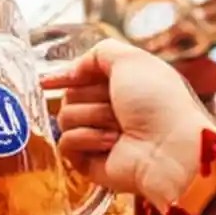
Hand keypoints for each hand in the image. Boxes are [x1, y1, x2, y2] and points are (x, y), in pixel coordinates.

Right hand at [41, 39, 215, 207]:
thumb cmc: (159, 102)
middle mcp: (109, 110)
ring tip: (120, 128)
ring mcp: (98, 137)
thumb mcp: (131, 60)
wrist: (169, 147)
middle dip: (90, 96)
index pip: (81, 77)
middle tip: (117, 105)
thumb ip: (99, 53)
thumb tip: (72, 70)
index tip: (45, 80)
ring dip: (93, 117)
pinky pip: (66, 143)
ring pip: (65, 117)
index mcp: (121, 86)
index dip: (64, 76)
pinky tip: (112, 143)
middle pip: (70, 95)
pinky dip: (88, 138)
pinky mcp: (89, 161)